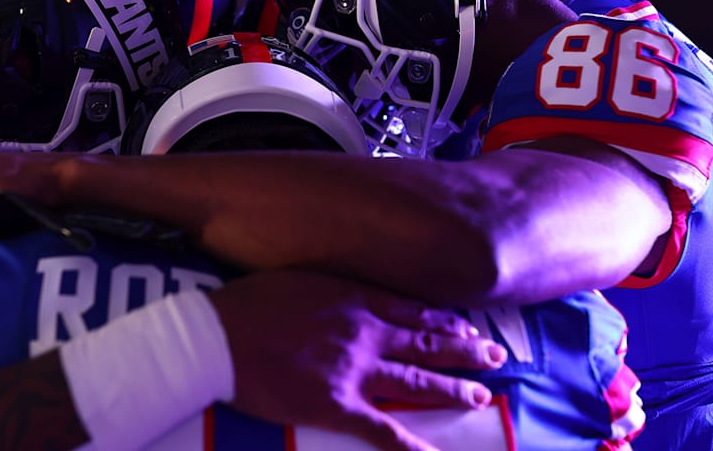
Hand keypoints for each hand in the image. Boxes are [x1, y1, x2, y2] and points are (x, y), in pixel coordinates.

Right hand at [209, 270, 506, 450]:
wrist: (217, 335)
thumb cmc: (248, 304)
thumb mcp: (298, 279)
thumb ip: (332, 287)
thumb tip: (347, 292)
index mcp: (353, 299)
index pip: (413, 311)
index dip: (444, 321)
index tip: (467, 326)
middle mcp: (364, 333)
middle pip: (426, 342)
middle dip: (465, 351)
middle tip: (496, 355)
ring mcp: (354, 371)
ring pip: (417, 382)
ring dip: (453, 389)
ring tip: (481, 396)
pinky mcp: (336, 405)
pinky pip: (383, 431)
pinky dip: (412, 447)